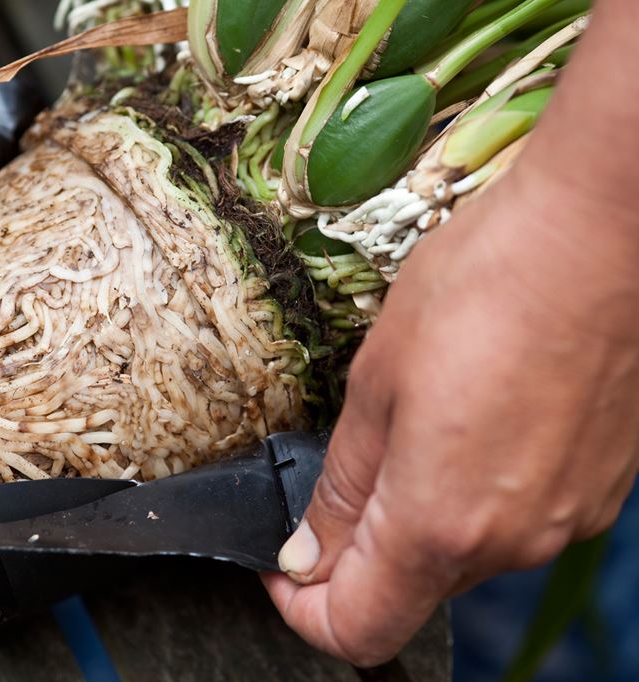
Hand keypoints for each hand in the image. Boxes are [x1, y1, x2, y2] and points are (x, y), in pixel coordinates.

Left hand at [263, 163, 638, 665]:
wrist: (599, 233)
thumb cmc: (481, 287)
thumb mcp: (377, 383)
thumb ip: (342, 486)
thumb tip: (308, 554)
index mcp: (440, 524)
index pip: (357, 628)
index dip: (303, 608)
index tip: (284, 562)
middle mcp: (511, 543)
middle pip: (410, 590)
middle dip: (359, 552)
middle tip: (340, 477)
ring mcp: (565, 519)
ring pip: (463, 553)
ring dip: (419, 515)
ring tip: (414, 425)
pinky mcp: (597, 490)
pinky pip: (514, 519)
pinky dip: (474, 493)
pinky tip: (471, 420)